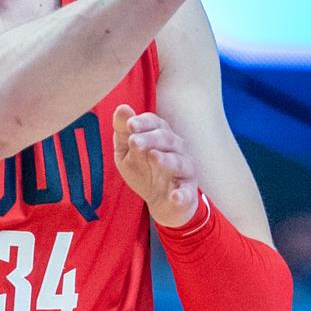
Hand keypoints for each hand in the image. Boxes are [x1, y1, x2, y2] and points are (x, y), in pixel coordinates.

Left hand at [113, 104, 201, 227]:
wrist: (161, 202)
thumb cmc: (143, 170)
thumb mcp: (126, 152)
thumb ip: (123, 132)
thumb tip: (122, 108)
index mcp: (160, 136)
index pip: (155, 123)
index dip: (143, 123)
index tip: (130, 125)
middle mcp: (176, 149)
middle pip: (166, 139)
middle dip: (150, 139)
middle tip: (134, 141)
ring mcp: (184, 170)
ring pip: (178, 162)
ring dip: (166, 160)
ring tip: (154, 157)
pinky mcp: (188, 192)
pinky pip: (187, 193)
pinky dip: (182, 195)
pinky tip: (175, 197)